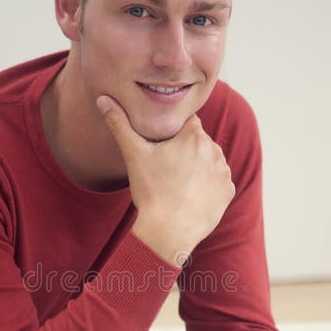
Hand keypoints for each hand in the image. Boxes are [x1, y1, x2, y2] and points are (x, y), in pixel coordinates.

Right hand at [97, 95, 234, 265]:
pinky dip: (207, 187)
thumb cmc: (151, 191)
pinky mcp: (228, 191)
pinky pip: (217, 182)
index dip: (172, 136)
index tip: (162, 151)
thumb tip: (103, 99)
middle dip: (185, 152)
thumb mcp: (133, 155)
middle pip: (198, 143)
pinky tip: (190, 196)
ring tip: (178, 185)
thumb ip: (119, 124)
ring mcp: (224, 171)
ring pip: (209, 161)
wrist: (168, 231)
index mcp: (194, 135)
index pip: (186, 123)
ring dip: (198, 168)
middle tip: (167, 171)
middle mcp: (215, 149)